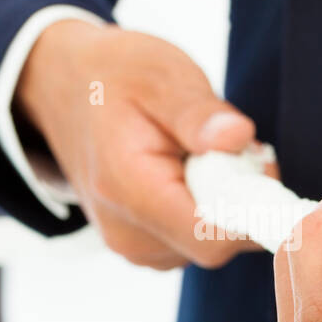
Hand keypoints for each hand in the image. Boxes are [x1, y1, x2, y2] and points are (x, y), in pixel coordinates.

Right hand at [19, 20, 266, 268]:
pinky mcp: (144, 246)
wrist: (62, 89)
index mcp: (129, 191)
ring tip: (205, 154)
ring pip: (211, 243)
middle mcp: (128, 233)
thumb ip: (198, 112)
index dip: (253, 209)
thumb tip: (238, 138)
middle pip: (217, 242)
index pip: (211, 237)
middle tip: (235, 145)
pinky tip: (194, 173)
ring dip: (226, 202)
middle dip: (241, 197)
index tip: (260, 161)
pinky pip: (196, 240)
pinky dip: (209, 209)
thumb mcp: (160, 75)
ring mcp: (134, 246)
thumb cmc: (113, 77)